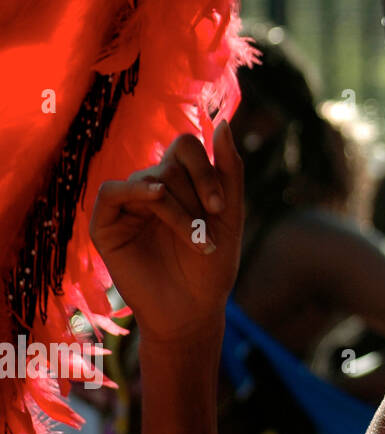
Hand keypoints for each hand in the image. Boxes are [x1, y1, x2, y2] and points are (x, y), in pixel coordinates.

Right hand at [89, 122, 242, 343]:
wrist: (193, 310)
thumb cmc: (213, 265)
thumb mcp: (230, 214)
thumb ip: (229, 169)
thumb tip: (224, 123)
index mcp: (180, 183)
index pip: (185, 147)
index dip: (205, 169)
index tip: (220, 208)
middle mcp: (151, 189)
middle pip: (171, 164)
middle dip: (196, 196)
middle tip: (208, 228)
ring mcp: (128, 206)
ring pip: (149, 180)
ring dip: (178, 210)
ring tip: (195, 239)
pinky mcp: (106, 226)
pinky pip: (112, 192)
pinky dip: (135, 191)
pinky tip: (156, 200)